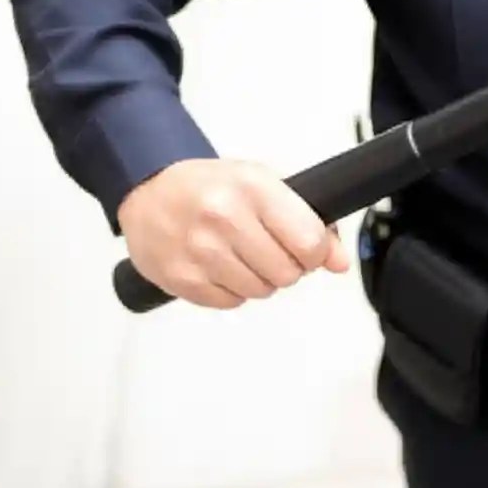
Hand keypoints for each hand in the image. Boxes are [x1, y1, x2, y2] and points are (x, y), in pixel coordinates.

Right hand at [116, 158, 351, 308]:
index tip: (308, 249)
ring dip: (261, 280)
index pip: (309, 241)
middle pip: (288, 273)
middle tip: (271, 251)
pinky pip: (231, 303)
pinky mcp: (181, 278)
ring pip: (261, 291)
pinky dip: (233, 291)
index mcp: (252, 188)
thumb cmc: (209, 187)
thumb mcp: (264, 185)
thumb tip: (339, 261)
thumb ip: (309, 221)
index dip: (316, 252)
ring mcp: (200, 251)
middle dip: (289, 267)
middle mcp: (224, 218)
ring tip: (243, 255)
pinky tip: (222, 267)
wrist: (147, 192)